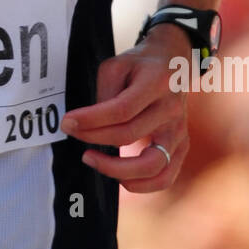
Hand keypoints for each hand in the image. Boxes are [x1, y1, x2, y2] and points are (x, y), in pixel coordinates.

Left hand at [60, 24, 190, 191]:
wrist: (174, 63)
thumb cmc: (140, 65)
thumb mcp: (117, 65)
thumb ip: (105, 93)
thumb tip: (90, 125)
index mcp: (156, 83)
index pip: (121, 110)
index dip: (91, 120)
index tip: (67, 123)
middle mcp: (171, 109)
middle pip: (130, 135)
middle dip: (94, 138)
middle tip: (73, 134)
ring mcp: (179, 130)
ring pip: (152, 165)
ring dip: (117, 170)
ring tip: (92, 160)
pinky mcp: (180, 146)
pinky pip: (165, 176)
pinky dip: (141, 185)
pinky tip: (119, 177)